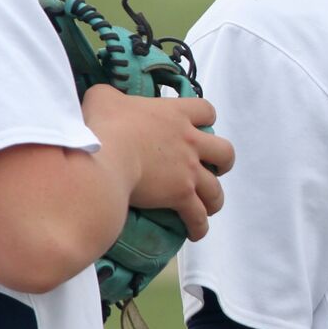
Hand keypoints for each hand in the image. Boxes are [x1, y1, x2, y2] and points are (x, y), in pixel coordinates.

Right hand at [83, 85, 235, 237]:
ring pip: (216, 188)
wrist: (106, 156)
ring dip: (214, 198)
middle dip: (222, 162)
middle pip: (224, 152)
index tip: (199, 128)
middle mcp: (190, 141)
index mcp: (176, 115)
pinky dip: (199, 225)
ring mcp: (188, 169)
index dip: (205, 120)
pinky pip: (197, 215)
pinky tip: (195, 233)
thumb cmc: (103, 124)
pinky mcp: (181, 195)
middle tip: (212, 169)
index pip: (206, 111)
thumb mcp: (103, 98)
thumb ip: (109, 96)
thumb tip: (104, 98)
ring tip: (207, 206)